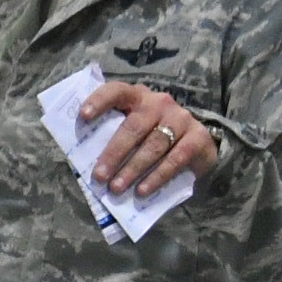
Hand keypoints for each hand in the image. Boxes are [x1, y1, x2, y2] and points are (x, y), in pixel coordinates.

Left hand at [80, 81, 218, 194]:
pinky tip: (142, 191)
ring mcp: (180, 118)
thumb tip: (86, 163)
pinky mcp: (198, 137)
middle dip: (114, 153)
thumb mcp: (135, 132)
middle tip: (100, 176)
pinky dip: (156, 177)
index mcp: (138, 96)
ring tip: (117, 188)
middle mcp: (160, 102)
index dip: (99, 101)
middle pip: (134, 127)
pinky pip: (174, 159)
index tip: (83, 116)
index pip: (117, 91)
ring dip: (133, 169)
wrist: (197, 148)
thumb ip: (115, 136)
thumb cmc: (153, 139)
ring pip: (153, 145)